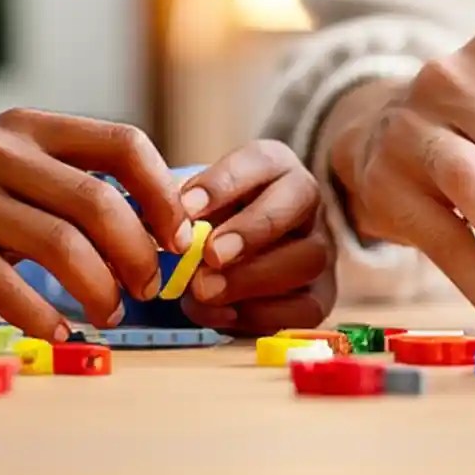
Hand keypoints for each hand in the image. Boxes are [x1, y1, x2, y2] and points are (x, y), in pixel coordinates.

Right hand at [0, 108, 190, 340]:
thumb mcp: (12, 171)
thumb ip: (75, 185)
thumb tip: (164, 222)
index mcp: (29, 126)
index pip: (124, 142)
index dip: (162, 193)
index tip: (177, 237)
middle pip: (99, 202)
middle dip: (137, 253)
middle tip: (148, 287)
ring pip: (62, 247)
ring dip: (101, 290)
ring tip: (111, 313)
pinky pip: (10, 289)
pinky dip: (46, 319)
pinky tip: (60, 333)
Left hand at [175, 140, 332, 335]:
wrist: (246, 254)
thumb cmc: (214, 220)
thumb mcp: (197, 202)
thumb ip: (179, 210)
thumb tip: (152, 226)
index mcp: (275, 166)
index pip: (259, 161)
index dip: (223, 183)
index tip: (186, 208)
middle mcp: (306, 201)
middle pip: (298, 203)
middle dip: (251, 230)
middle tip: (210, 255)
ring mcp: (321, 247)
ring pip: (308, 257)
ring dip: (253, 278)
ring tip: (206, 291)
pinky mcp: (322, 294)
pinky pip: (306, 308)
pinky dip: (261, 314)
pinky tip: (223, 313)